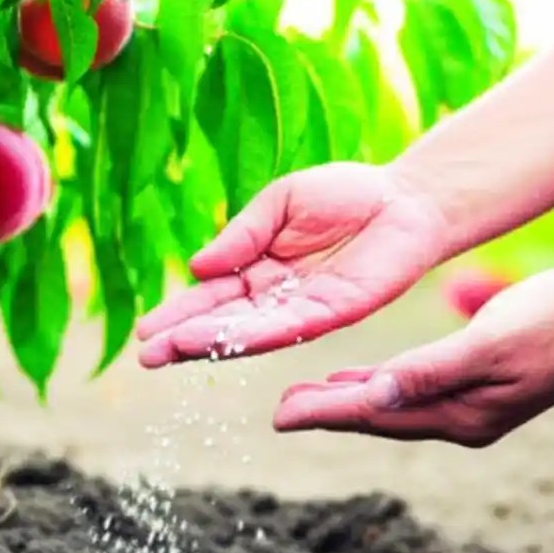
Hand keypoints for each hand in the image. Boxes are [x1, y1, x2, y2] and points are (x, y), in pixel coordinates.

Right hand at [136, 162, 448, 366]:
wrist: (407, 198)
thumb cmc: (346, 194)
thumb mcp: (279, 203)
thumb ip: (241, 235)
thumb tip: (196, 267)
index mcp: (257, 270)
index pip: (211, 297)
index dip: (179, 314)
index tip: (145, 332)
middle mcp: (276, 298)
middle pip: (223, 323)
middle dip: (185, 339)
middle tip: (145, 357)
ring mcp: (304, 309)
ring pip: (250, 332)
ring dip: (211, 343)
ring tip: (174, 351)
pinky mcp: (336, 311)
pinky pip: (290, 326)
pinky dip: (257, 335)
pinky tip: (227, 341)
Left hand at [273, 267, 553, 446]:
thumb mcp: (488, 343)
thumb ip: (430, 371)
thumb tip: (376, 396)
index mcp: (460, 414)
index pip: (376, 416)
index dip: (325, 414)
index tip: (279, 416)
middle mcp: (459, 418)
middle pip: (378, 417)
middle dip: (327, 412)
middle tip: (279, 411)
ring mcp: (468, 404)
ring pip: (392, 404)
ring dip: (348, 400)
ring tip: (305, 396)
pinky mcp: (474, 383)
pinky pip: (412, 389)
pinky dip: (380, 384)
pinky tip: (357, 379)